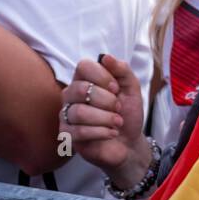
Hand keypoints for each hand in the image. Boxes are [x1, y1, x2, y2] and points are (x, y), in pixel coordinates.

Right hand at [61, 55, 150, 189]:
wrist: (129, 142)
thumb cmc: (126, 113)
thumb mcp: (131, 89)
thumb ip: (122, 70)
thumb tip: (106, 57)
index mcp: (85, 79)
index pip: (83, 66)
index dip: (102, 76)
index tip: (116, 88)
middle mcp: (71, 95)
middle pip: (80, 89)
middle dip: (106, 100)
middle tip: (118, 108)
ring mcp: (67, 115)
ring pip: (79, 112)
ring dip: (105, 118)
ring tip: (117, 123)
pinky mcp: (67, 135)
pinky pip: (79, 131)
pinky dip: (101, 132)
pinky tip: (111, 133)